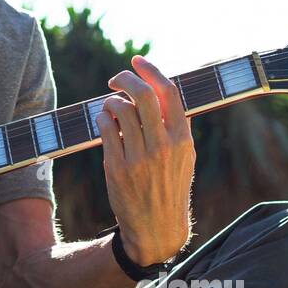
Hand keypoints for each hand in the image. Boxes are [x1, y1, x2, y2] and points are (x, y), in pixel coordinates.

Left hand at [97, 55, 195, 267]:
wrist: (157, 228)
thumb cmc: (170, 187)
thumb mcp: (185, 157)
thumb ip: (176, 126)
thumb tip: (162, 91)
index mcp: (183, 139)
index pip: (169, 92)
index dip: (151, 70)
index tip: (137, 60)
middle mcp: (163, 146)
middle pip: (142, 95)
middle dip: (126, 78)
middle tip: (115, 79)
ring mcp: (139, 157)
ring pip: (120, 110)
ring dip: (111, 101)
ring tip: (110, 107)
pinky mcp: (117, 167)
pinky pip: (105, 128)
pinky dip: (102, 118)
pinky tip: (105, 121)